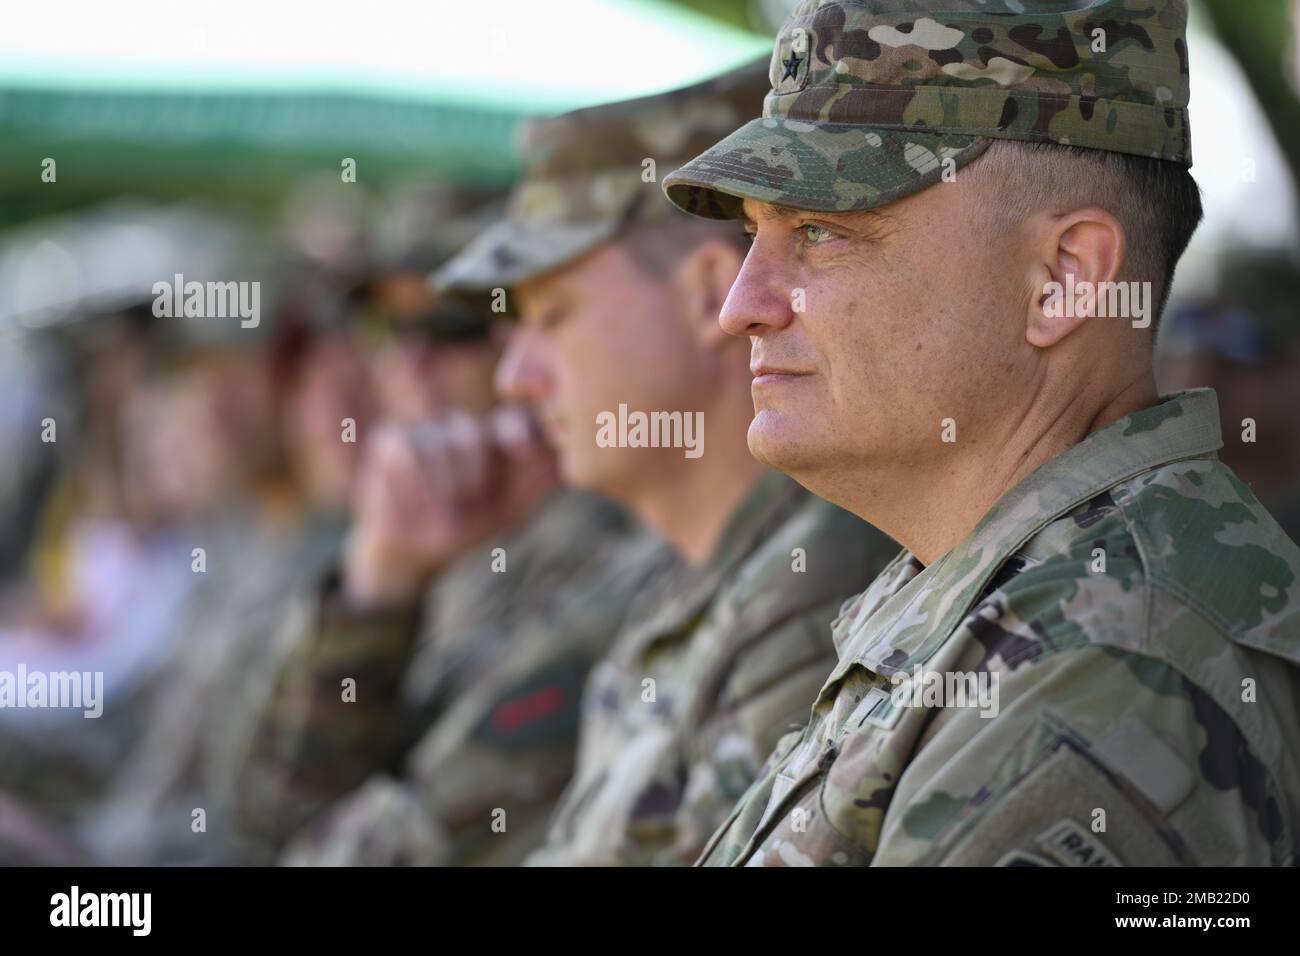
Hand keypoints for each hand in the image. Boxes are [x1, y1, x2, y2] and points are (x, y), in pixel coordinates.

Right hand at [342, 406, 556, 605]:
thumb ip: (534, 485)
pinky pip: (410, 448)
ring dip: (449, 483)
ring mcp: (429, 431)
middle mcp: (465, 431)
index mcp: (497, 442)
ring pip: (445, 441)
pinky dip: (419, 479)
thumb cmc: (467, 529)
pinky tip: (419, 501)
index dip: (521, 430)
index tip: (524, 450)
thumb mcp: (508, 513)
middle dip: (478, 468)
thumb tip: (561, 460)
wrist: (412, 552)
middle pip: (478, 430)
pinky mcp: (394, 439)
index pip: (516, 420)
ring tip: (448, 512)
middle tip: (474, 500)